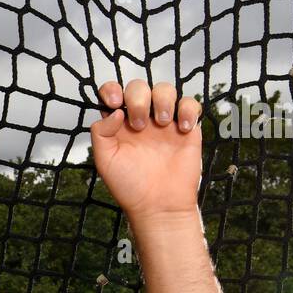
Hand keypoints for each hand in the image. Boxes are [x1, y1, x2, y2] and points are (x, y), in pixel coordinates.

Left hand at [89, 79, 202, 220]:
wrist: (159, 206)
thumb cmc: (130, 187)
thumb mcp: (105, 161)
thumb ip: (101, 133)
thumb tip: (115, 111)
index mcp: (118, 125)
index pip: (113, 94)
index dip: (112, 89)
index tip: (115, 102)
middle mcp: (140, 119)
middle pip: (139, 87)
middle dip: (138, 98)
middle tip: (139, 125)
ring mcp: (164, 123)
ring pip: (165, 90)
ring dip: (163, 100)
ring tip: (162, 123)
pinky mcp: (186, 129)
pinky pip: (190, 104)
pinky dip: (188, 109)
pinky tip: (183, 128)